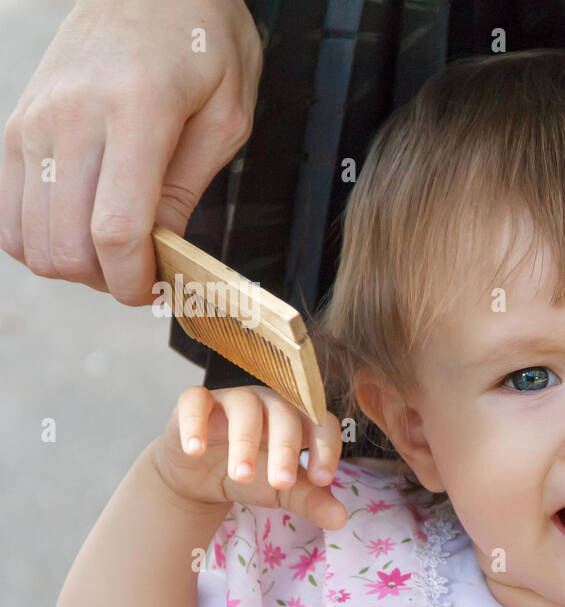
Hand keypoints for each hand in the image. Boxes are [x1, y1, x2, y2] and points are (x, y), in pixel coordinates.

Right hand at [0, 0, 261, 304]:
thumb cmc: (204, 42)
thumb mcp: (228, 115)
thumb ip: (189, 186)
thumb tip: (163, 252)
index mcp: (137, 113)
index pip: (118, 230)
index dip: (135, 281)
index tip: (159, 290)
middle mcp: (72, 117)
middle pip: (67, 245)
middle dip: (108, 281)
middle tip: (144, 272)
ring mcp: (34, 121)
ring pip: (30, 238)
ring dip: (74, 266)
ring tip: (115, 253)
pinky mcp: (14, 126)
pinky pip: (6, 214)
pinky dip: (39, 241)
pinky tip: (80, 232)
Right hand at [152, 385, 347, 529]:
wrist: (202, 477)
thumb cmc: (253, 476)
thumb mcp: (284, 491)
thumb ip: (312, 501)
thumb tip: (340, 520)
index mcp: (299, 420)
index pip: (322, 423)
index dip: (326, 447)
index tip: (321, 480)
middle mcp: (269, 403)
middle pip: (284, 414)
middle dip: (286, 449)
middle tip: (281, 483)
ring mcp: (233, 399)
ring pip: (244, 408)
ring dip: (244, 442)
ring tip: (242, 476)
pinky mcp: (196, 403)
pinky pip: (196, 401)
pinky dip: (195, 422)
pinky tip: (196, 450)